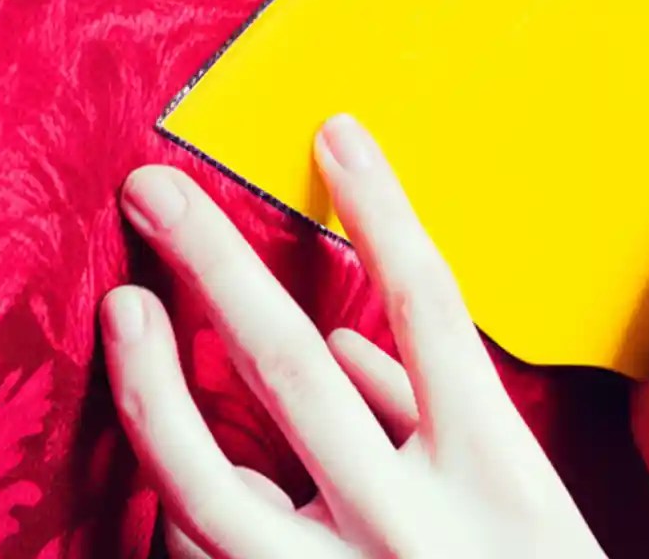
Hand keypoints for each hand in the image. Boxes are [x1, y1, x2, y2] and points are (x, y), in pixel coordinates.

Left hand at [101, 116, 604, 558]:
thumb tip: (355, 344)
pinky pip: (204, 556)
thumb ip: (440, 413)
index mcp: (498, 473)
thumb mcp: (523, 496)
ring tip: (124, 306)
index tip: (333, 132)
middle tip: (154, 190)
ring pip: (209, 479)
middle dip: (216, 265)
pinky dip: (181, 503)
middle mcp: (415, 526)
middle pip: (294, 368)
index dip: (380, 209)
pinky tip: (173, 449)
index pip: (433, 306)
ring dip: (151, 384)